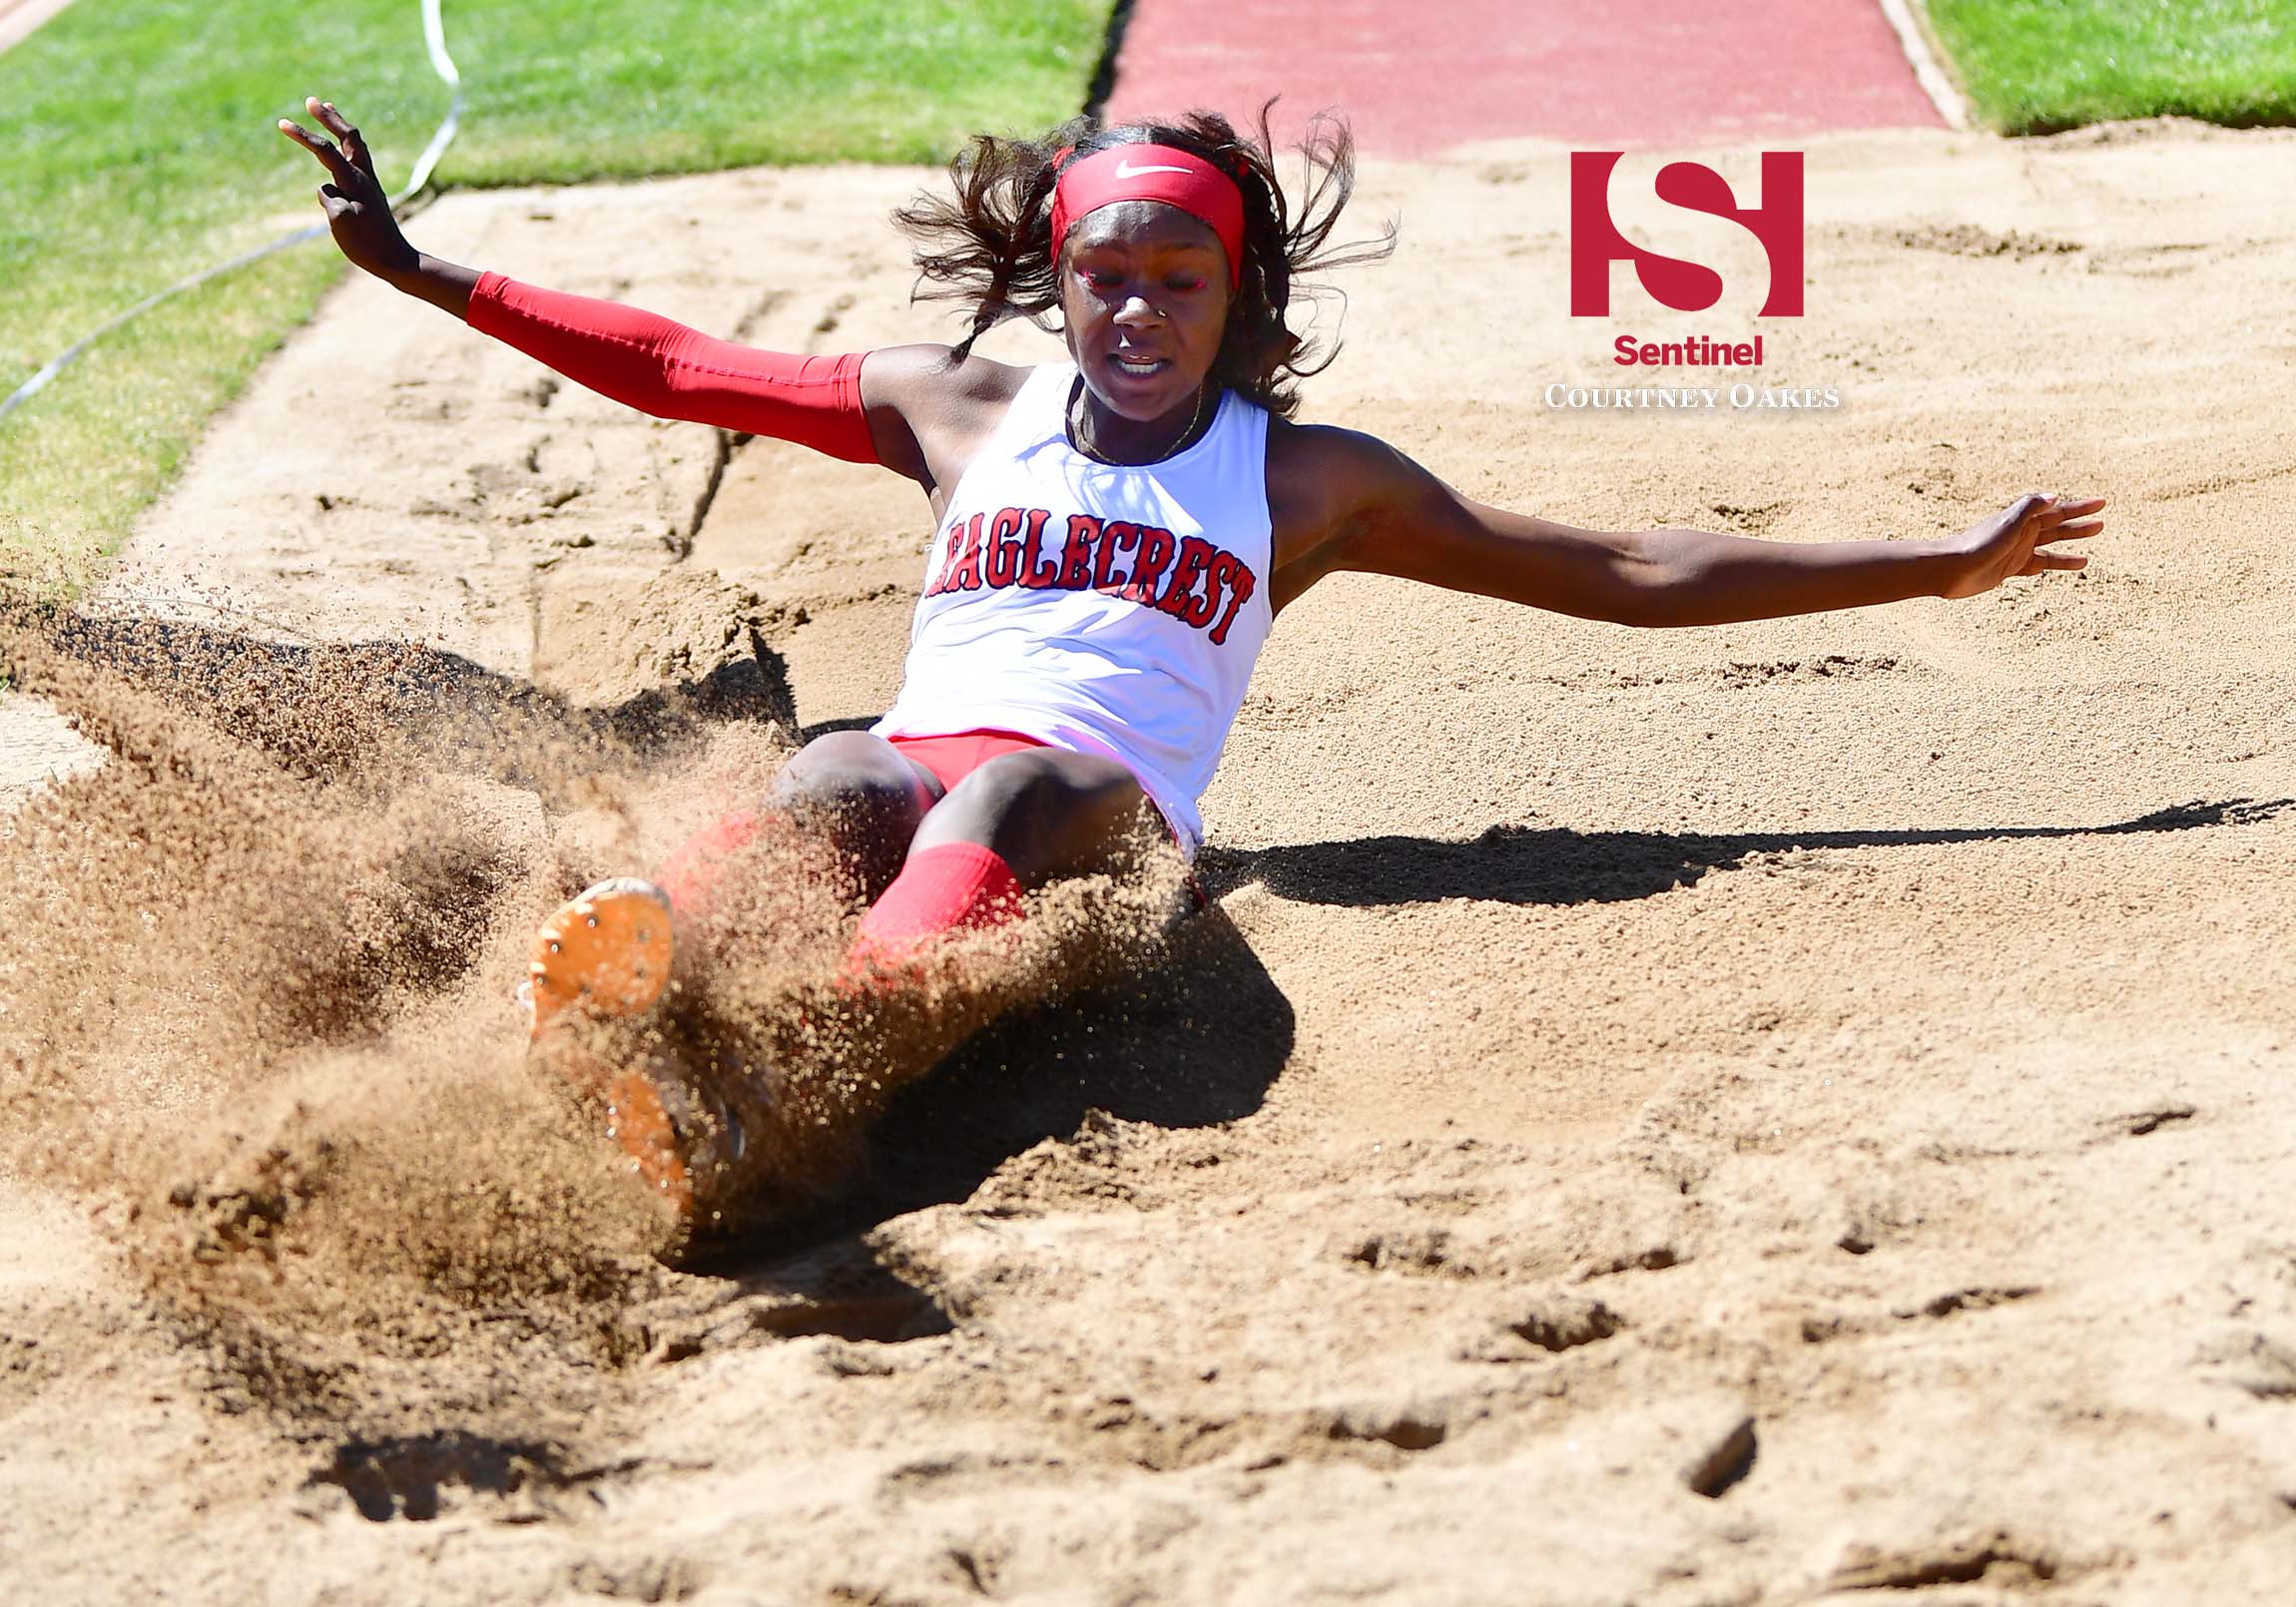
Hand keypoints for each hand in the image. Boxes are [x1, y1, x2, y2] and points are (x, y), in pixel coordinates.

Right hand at [277, 96, 414, 280]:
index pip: (325, 150)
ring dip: (340, 126)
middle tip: (311, 101)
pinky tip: (342, 148)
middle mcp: (364, 177)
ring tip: (328, 109)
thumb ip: (330, 198)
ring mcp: (370, 183)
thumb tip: (327, 188)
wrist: (395, 260)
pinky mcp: (371, 192)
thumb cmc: (367, 245)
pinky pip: (358, 159)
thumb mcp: (342, 221)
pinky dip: (347, 145)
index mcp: (354, 181)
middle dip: (328, 118)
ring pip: (356, 145)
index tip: (281, 123)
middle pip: (349, 137)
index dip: (304, 135)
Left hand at [1937, 492, 2107, 599]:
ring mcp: (2016, 551)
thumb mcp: (2008, 523)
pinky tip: (2064, 568)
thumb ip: (2029, 507)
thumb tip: (2054, 496)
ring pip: (2050, 548)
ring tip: (2090, 552)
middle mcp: (2022, 533)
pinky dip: (2052, 566)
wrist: (1950, 569)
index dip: (2081, 507)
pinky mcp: (2009, 568)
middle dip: (2079, 525)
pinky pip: (2037, 566)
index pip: (2059, 510)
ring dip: (2069, 548)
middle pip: (2057, 528)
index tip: (2102, 502)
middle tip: (2102, 522)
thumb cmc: (1978, 544)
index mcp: (2024, 519)